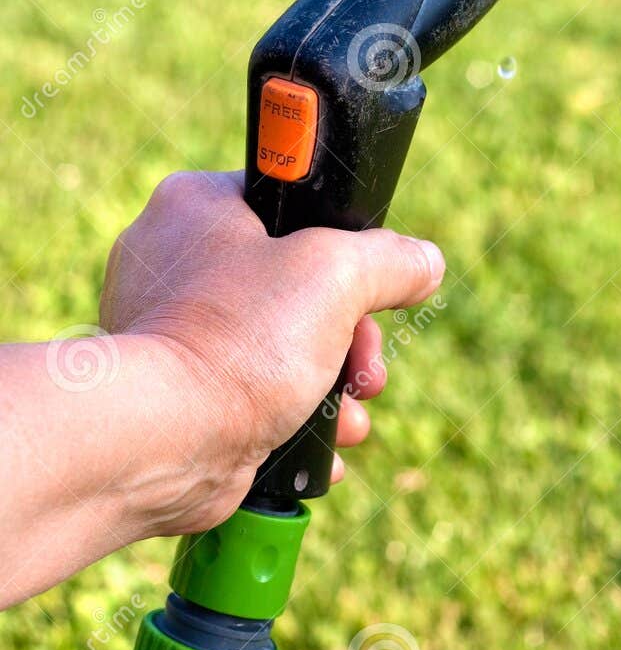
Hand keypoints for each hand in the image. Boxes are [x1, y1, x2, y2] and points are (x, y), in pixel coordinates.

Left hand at [100, 170, 443, 537]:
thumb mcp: (340, 275)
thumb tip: (426, 263)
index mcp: (197, 205)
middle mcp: (172, 259)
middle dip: (349, 333)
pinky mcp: (174, 390)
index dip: (340, 241)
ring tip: (354, 416)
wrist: (165, 442)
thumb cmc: (241, 339)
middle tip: (368, 367)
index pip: (287, 202)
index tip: (370, 282)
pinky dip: (293, 417)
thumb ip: (391, 260)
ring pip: (276, 343)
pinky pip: (249, 391)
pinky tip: (326, 447)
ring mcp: (168, 329)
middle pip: (293, 282)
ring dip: (332, 382)